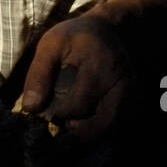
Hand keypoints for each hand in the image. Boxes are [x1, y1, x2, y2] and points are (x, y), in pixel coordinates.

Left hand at [20, 10, 129, 141]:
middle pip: (97, 126)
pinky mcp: (135, 104)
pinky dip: (97, 133)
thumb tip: (31, 108)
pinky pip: (115, 129)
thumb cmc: (76, 38)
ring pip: (108, 132)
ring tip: (69, 130)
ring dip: (86, 137)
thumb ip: (39, 75)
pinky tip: (83, 128)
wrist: (112, 29)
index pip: (76, 107)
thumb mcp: (51, 45)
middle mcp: (121, 84)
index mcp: (98, 67)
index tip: (46, 113)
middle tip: (57, 129)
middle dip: (73, 134)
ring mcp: (132, 97)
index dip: (58, 116)